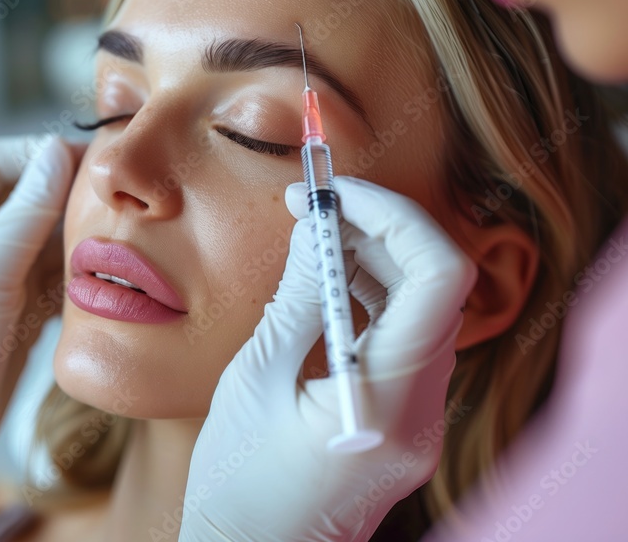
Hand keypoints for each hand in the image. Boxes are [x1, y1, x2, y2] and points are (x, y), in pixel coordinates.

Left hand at [0, 134, 81, 541]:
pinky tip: (103, 277)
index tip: (82, 161)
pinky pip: (57, 280)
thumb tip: (56, 151)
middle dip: (66, 196)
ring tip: (115, 238)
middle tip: (112, 199)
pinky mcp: (22, 317)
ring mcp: (0, 284)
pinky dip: (80, 275)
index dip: (33, 154)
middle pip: (27, 200)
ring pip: (48, 241)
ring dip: (78, 238)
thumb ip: (25, 211)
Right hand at [179, 176, 476, 541]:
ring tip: (312, 236)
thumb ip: (294, 299)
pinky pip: (402, 342)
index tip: (337, 194)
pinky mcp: (403, 420)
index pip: (437, 279)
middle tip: (316, 204)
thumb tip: (317, 228)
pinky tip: (323, 283)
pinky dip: (368, 300)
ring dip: (372, 262)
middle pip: (434, 289)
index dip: (395, 217)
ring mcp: (418, 419)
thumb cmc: (240, 484)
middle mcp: (421, 411)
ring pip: (421, 312)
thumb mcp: (254, 381)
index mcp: (386, 401)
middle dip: (379, 231)